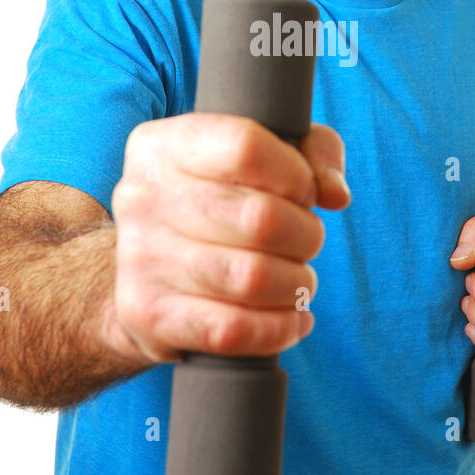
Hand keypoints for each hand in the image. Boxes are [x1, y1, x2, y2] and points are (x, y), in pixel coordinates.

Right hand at [108, 115, 349, 363]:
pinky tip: (291, 320)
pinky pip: (234, 329)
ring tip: (299, 281)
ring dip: (296, 284)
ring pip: (253, 278)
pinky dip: (279, 329)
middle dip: (306, 236)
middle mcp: (141, 197)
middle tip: (305, 243)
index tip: (302, 192)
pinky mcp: (149, 315)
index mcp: (162, 145)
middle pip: (260, 218)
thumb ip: (312, 151)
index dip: (295, 175)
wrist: (145, 279)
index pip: (246, 147)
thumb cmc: (217, 207)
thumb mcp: (259, 159)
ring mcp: (140, 259)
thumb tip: (334, 193)